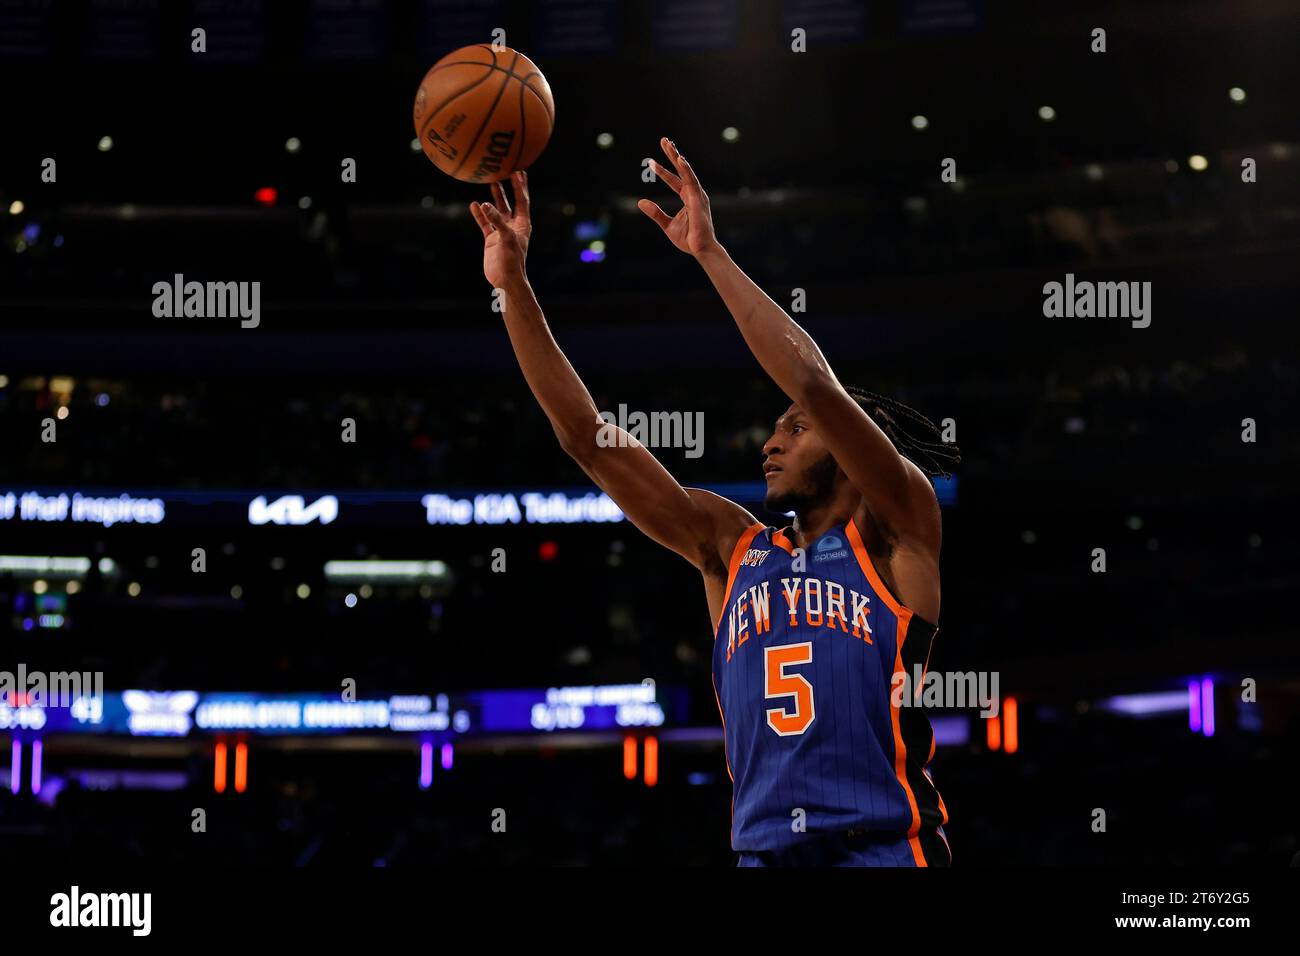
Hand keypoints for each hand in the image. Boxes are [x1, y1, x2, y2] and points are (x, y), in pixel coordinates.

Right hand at [469, 170, 530, 287]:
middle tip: (506, 171)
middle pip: (511, 202)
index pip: (522, 200)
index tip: (517, 171)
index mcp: (523, 224)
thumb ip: (496, 220)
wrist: (505, 279)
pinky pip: (484, 223)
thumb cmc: (512, 260)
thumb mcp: (506, 238)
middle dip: (509, 187)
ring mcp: (501, 232)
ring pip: (496, 211)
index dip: (520, 186)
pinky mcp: (491, 239)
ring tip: (490, 181)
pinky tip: (473, 204)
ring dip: (494, 198)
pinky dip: (479, 214)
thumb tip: (484, 204)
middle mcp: (513, 226)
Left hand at [638, 137, 718, 256]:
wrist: (701, 250)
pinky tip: (680, 159)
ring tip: (669, 144)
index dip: (663, 170)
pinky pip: (691, 181)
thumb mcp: (667, 225)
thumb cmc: (689, 239)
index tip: (650, 161)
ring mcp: (697, 195)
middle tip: (664, 140)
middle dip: (673, 155)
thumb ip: (655, 213)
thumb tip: (640, 202)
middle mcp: (694, 193)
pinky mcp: (698, 200)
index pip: (674, 180)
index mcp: (688, 198)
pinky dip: (686, 169)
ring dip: (677, 157)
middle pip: (682, 170)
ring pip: (686, 171)